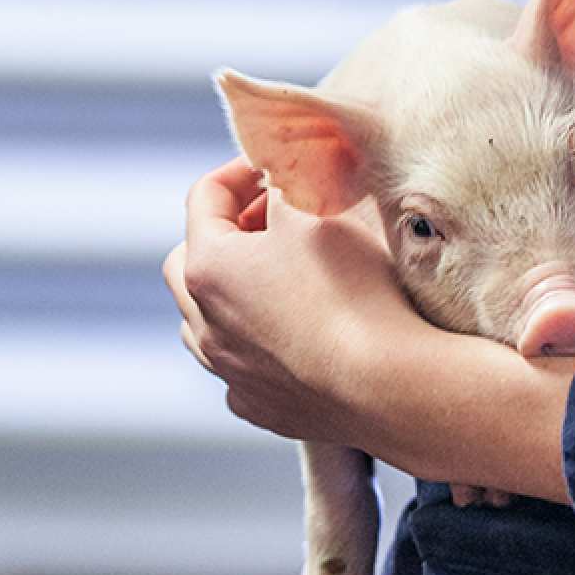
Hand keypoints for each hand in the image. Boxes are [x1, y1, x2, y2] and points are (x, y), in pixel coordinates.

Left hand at [162, 158, 413, 443]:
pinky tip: (291, 335)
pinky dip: (254, 343)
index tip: (276, 167)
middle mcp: (203, 323)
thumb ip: (286, 184)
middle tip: (271, 218)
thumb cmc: (351, 292)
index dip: (241, 170)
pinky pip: (239, 367)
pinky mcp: (260, 407)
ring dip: (229, 292)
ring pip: (204, 322)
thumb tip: (278, 179)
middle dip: (225, 231)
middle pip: (188, 261)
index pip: (205, 197)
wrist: (385, 386)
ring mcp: (228, 372)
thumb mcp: (316, 213)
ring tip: (275, 277)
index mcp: (207, 267)